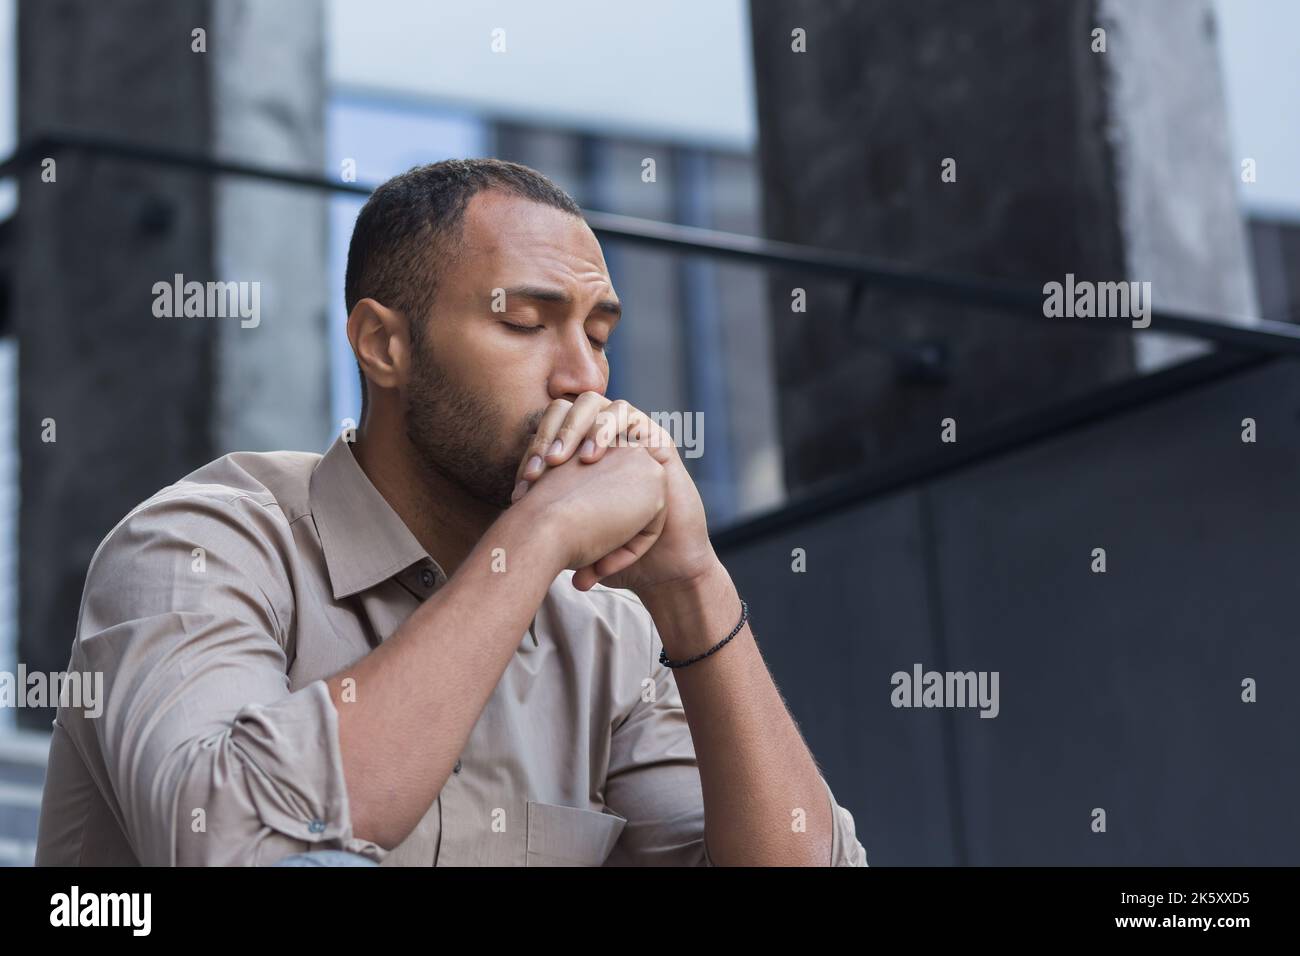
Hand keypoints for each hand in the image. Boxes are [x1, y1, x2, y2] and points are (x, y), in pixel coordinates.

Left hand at [511, 393, 718, 595]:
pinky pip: (629, 415)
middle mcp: (604, 442)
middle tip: (543, 467)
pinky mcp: (655, 440)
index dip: (531, 453)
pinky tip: (594, 456)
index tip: (523, 486)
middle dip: (551, 434)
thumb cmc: (614, 556)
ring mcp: (629, 438)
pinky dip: (608, 428)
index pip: (547, 433)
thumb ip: (545, 521)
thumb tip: (513, 511)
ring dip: (579, 426)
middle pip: (566, 410)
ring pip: (596, 404)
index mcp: (579, 459)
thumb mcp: (572, 537)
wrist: (661, 568)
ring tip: (567, 458)